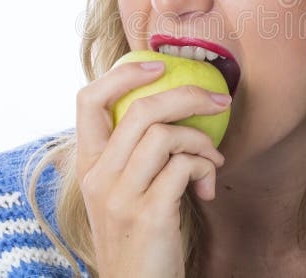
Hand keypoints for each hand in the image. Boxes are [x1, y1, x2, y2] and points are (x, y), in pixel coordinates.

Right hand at [75, 60, 229, 277]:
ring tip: (213, 160)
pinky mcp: (148, 214)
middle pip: (141, 108)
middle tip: (218, 100)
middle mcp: (97, 176)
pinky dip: (204, 167)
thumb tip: (173, 110)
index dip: (124, 74)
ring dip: (202, 140)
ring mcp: (120, 195)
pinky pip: (184, 166)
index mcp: (87, 164)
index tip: (160, 67)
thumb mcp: (121, 192)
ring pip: (166, 134)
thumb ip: (132, 154)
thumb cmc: (138, 237)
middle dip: (188, 96)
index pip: (88, 99)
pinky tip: (207, 185)